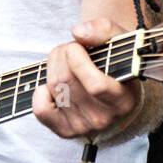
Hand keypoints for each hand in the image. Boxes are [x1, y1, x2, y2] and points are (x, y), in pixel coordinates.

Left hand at [32, 16, 139, 140]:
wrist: (115, 95)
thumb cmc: (117, 65)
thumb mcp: (120, 43)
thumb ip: (105, 30)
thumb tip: (78, 33)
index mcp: (123, 100)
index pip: (95, 86)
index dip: (78, 60)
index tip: (78, 46)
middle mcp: (104, 118)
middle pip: (66, 80)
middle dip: (62, 54)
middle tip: (69, 48)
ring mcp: (83, 127)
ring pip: (53, 88)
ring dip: (52, 66)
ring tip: (64, 61)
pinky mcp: (65, 131)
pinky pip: (41, 110)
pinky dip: (40, 92)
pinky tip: (53, 85)